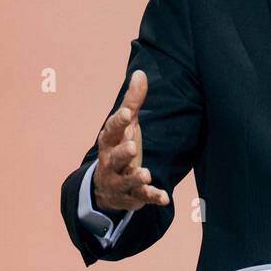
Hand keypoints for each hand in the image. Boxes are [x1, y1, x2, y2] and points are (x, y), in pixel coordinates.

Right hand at [93, 70, 170, 211]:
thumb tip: (140, 72)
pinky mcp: (132, 196)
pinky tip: (164, 197)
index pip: (112, 130)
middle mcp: (111, 161)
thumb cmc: (119, 147)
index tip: (127, 114)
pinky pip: (141, 197)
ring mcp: (120, 180)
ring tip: (145, 174)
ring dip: (135, 177)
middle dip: (122, 152)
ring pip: (126, 180)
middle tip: (132, 147)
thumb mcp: (126, 125)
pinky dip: (152, 197)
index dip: (119, 122)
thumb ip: (133, 101)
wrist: (106, 187)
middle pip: (115, 157)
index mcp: (109, 141)